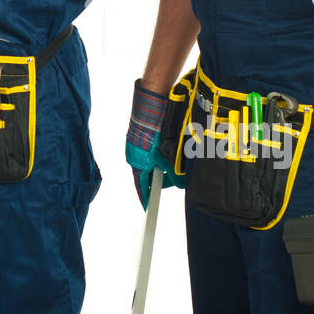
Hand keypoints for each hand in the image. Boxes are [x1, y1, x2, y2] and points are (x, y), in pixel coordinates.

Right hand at [125, 78, 183, 208]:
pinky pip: (148, 151)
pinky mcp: (140, 136)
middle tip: (171, 181)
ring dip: (159, 164)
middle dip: (158, 179)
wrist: (150, 106)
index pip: (140, 186)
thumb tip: (179, 183)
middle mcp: (134, 155)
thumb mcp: (167, 155)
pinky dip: (158, 154)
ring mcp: (136, 145)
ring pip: (149, 162)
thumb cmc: (153, 130)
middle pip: (146, 174)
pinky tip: (167, 150)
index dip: (146, 197)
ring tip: (171, 162)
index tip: (148, 207)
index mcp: (136, 162)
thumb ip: (172, 172)